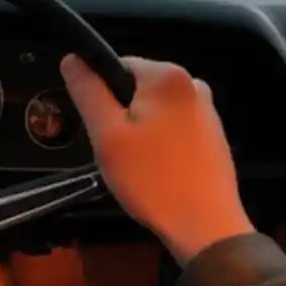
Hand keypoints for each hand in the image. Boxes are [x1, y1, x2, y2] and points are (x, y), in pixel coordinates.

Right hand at [61, 55, 253, 265]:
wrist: (205, 227)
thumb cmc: (151, 177)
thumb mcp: (106, 134)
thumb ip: (87, 91)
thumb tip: (72, 58)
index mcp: (167, 75)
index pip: (118, 66)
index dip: (101, 95)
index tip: (101, 128)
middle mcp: (193, 84)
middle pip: (138, 89)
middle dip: (122, 116)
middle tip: (118, 152)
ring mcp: (208, 111)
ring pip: (155, 112)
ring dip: (141, 132)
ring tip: (138, 166)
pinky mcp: (214, 137)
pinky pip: (175, 129)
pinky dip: (161, 145)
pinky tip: (159, 172)